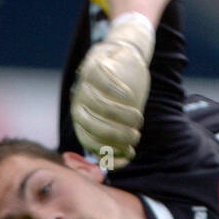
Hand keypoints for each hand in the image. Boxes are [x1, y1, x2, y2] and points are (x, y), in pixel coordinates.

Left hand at [70, 14, 155, 166]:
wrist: (122, 53)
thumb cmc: (122, 92)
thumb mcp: (119, 114)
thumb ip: (116, 136)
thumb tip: (117, 164)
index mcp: (82, 118)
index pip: (89, 141)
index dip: (108, 150)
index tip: (129, 153)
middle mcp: (79, 102)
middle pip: (93, 124)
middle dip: (115, 135)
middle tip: (135, 136)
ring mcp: (85, 83)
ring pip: (99, 104)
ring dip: (120, 116)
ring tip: (138, 120)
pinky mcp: (95, 65)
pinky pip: (104, 81)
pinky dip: (117, 92)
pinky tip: (131, 98)